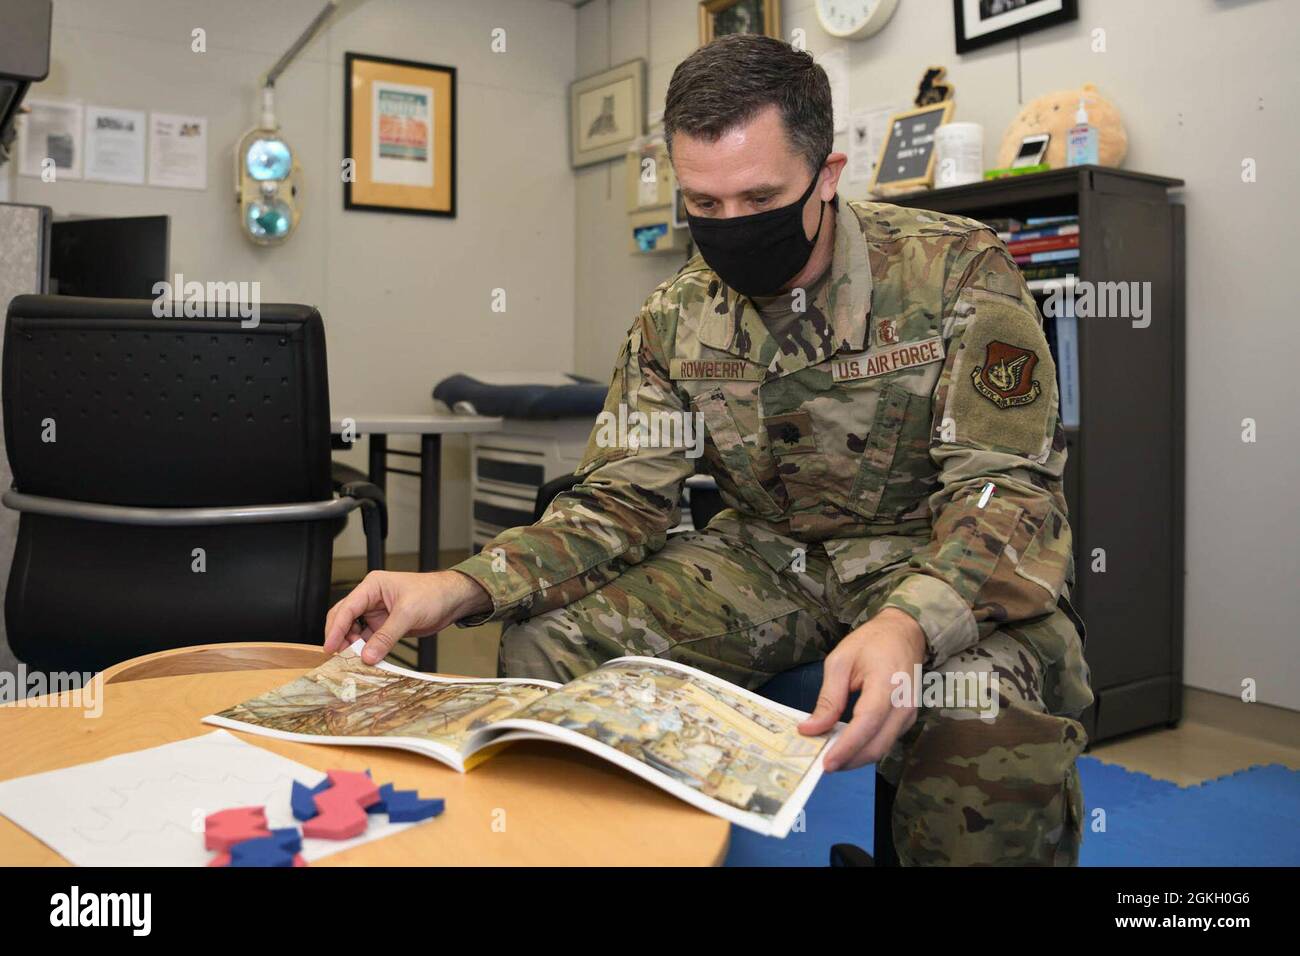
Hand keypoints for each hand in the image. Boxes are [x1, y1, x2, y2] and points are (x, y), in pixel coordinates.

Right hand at [323, 570, 490, 664]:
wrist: (453, 599)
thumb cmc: (433, 594)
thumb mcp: (408, 613)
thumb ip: (386, 636)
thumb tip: (368, 656)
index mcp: (372, 586)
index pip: (347, 608)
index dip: (336, 628)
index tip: (330, 647)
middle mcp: (370, 599)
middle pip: (345, 619)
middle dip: (340, 637)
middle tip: (337, 658)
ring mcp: (377, 613)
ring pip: (355, 631)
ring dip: (353, 646)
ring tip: (352, 662)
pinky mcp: (385, 626)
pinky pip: (369, 639)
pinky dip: (366, 650)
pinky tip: (365, 661)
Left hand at [799, 607, 926, 771]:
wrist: (904, 634)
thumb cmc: (871, 643)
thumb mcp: (840, 662)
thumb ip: (828, 698)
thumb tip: (810, 729)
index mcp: (887, 684)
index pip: (867, 723)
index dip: (846, 746)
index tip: (825, 762)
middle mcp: (904, 705)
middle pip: (877, 745)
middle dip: (848, 760)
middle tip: (821, 765)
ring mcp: (910, 714)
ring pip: (882, 748)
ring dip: (856, 758)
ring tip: (829, 756)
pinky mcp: (908, 720)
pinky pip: (886, 741)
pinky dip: (865, 748)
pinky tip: (846, 746)